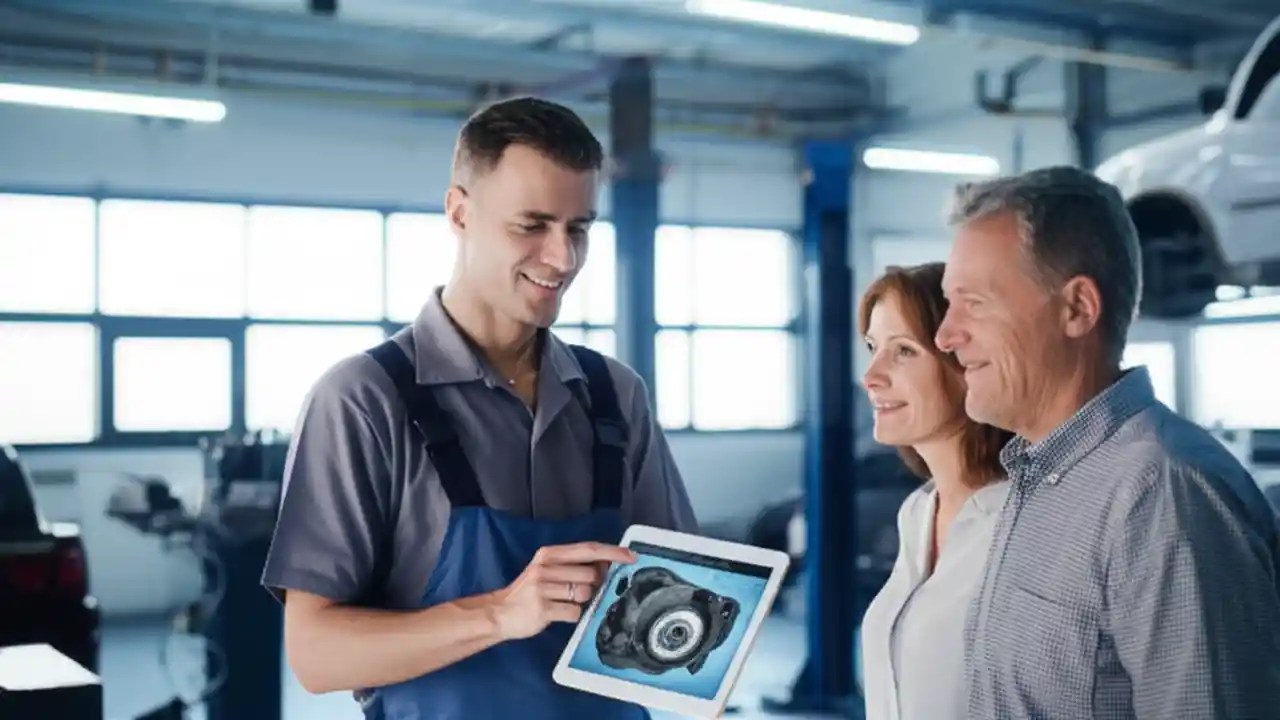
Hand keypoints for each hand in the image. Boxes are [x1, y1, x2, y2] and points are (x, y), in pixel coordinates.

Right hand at [491, 542, 636, 640]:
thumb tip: (607, 564)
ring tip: (562, 602)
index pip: (589, 549)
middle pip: (590, 574)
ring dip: (580, 601)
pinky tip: (557, 613)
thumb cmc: (530, 592)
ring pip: (584, 593)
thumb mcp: (548, 570)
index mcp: (549, 554)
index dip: (613, 552)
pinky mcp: (542, 609)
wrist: (499, 612)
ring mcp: (543, 588)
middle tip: (577, 591)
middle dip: (593, 585)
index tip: (631, 556)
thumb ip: (573, 565)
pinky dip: (571, 615)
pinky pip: (574, 612)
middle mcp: (545, 567)